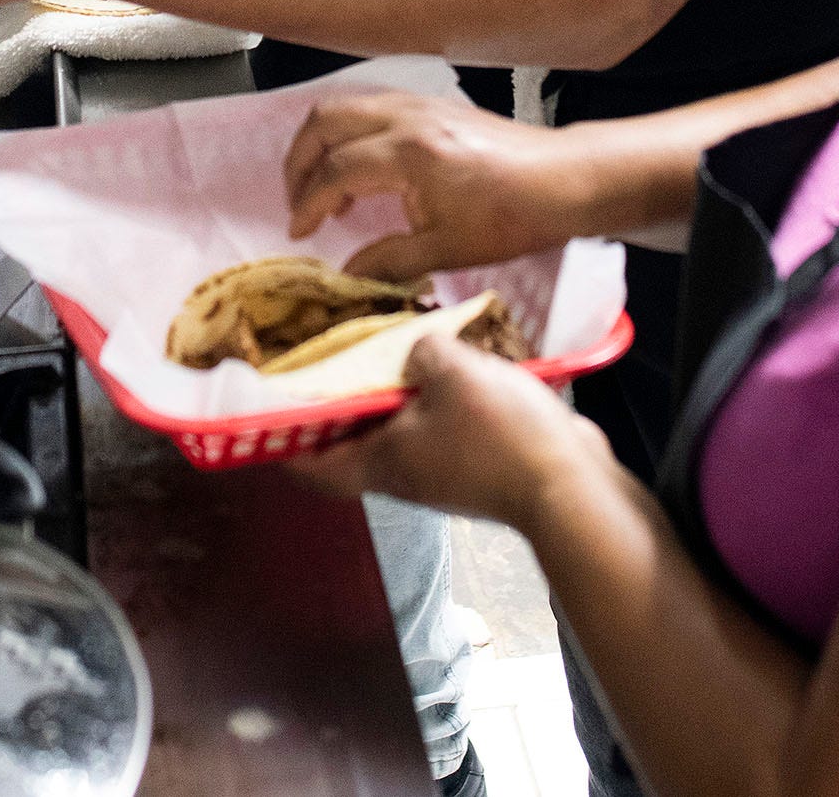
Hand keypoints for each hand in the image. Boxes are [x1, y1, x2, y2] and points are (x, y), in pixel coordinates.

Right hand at [285, 89, 601, 275]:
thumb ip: (389, 260)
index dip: (309, 203)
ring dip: (322, 143)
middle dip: (300, 162)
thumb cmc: (515, 214)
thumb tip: (347, 273)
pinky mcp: (431, 104)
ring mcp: (419, 104)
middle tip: (299, 202)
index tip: (300, 230)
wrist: (563, 180)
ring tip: (326, 189)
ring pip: (345, 106)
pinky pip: (370, 105)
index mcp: (410, 153)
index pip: (336, 171)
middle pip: (325, 122)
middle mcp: (408, 117)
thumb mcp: (448, 249)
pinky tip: (360, 169)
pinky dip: (349, 132)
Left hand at [290, 335, 611, 531]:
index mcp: (381, 462)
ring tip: (391, 353)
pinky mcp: (479, 468)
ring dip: (393, 399)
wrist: (569, 485)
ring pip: (401, 435)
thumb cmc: (498, 434)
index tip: (269, 416)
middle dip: (340, 408)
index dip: (286, 445)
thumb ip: (420, 351)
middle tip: (331, 364)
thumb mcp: (450, 372)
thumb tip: (415, 354)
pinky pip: (442, 430)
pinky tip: (449, 367)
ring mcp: (444, 475)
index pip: (313, 465)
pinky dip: (435, 402)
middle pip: (355, 446)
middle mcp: (405, 476)